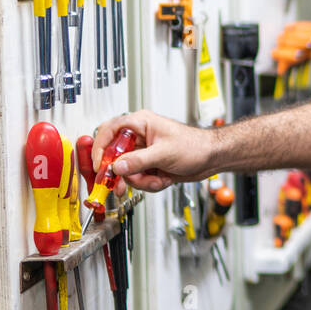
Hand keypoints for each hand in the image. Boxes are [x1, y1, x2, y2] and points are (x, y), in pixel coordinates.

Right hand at [91, 109, 216, 194]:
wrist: (211, 158)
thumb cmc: (195, 145)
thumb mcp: (165, 153)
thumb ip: (139, 160)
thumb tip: (118, 167)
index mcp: (140, 123)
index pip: (109, 131)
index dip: (100, 148)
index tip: (100, 166)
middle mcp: (138, 137)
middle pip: (114, 156)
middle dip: (123, 173)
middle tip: (121, 186)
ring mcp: (143, 153)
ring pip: (126, 171)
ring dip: (141, 180)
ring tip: (157, 179)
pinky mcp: (148, 166)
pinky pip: (138, 178)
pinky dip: (149, 183)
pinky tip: (163, 179)